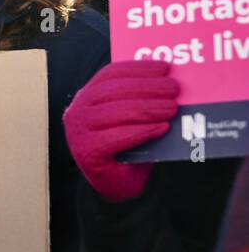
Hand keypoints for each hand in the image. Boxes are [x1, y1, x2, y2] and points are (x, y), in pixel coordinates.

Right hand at [63, 60, 178, 202]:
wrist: (116, 185)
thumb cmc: (127, 147)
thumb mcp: (131, 118)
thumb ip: (140, 100)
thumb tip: (170, 81)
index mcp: (86, 96)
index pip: (110, 74)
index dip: (138, 68)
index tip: (163, 67)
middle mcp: (77, 111)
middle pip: (113, 91)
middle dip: (147, 87)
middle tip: (174, 88)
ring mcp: (78, 131)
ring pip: (116, 112)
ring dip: (148, 108)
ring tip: (173, 108)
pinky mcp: (87, 152)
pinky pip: (117, 137)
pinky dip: (142, 131)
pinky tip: (162, 128)